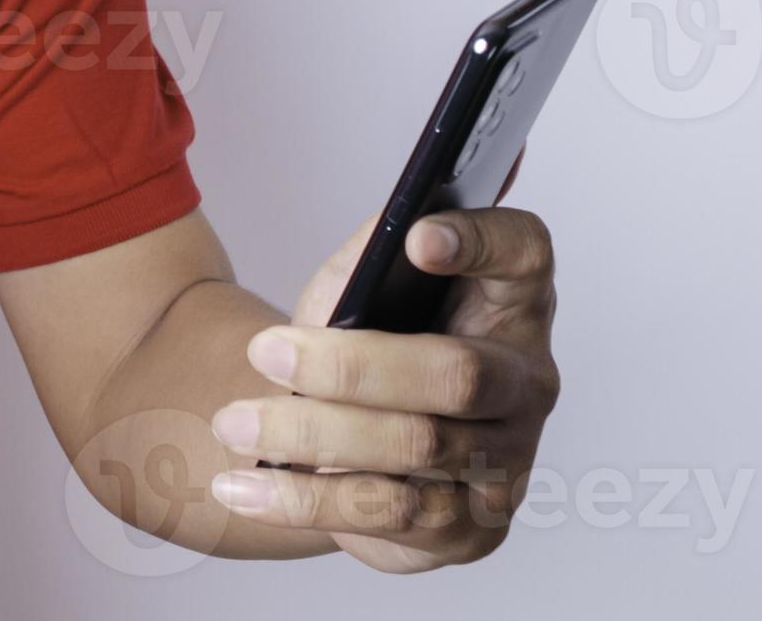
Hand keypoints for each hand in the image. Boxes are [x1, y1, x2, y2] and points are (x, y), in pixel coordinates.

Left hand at [207, 206, 561, 572]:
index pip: (523, 253)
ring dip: (313, 435)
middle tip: (263, 351)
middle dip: (351, 366)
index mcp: (510, 300)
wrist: (356, 440)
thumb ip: (376, 256)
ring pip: (416, 447)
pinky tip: (245, 488)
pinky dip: (307, 500)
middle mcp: (526, 381)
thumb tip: (387, 235)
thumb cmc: (368, 342)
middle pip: (459, 374)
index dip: (481, 241)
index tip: (416, 236)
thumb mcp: (364, 286)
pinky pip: (389, 513)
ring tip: (235, 423)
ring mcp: (508, 461)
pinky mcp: (472, 527)